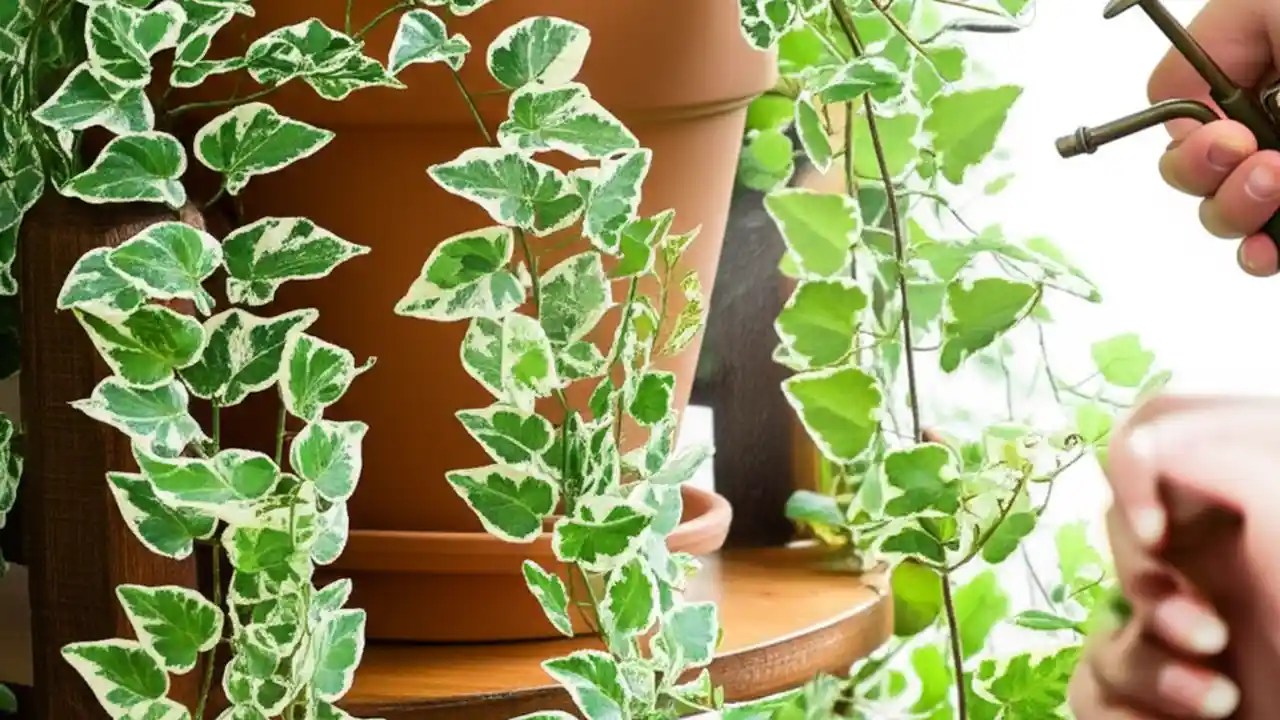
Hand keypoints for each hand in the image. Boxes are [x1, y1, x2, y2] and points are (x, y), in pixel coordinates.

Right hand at [1074, 394, 1279, 718]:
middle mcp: (1221, 558)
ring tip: (1214, 700)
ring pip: (1105, 618)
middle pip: (1119, 523)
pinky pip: (1093, 684)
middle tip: (1199, 628)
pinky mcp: (1166, 697)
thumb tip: (1145, 443)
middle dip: (1144, 582)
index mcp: (1256, 499)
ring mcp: (1193, 632)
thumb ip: (1229, 459)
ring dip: (1146, 665)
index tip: (1156, 531)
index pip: (1159, 432)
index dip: (1133, 469)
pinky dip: (1124, 711)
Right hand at [1148, 0, 1279, 275]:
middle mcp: (1265, 131)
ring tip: (1275, 184)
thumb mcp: (1257, 5)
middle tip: (1250, 159)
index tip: (1224, 137)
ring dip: (1231, 212)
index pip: (1180, 115)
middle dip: (1203, 176)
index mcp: (1255, 77)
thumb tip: (1178, 108)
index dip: (1188, 135)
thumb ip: (1206, 45)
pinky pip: (1264, 252)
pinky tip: (1268, 247)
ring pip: (1223, 219)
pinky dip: (1259, 255)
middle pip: (1193, 175)